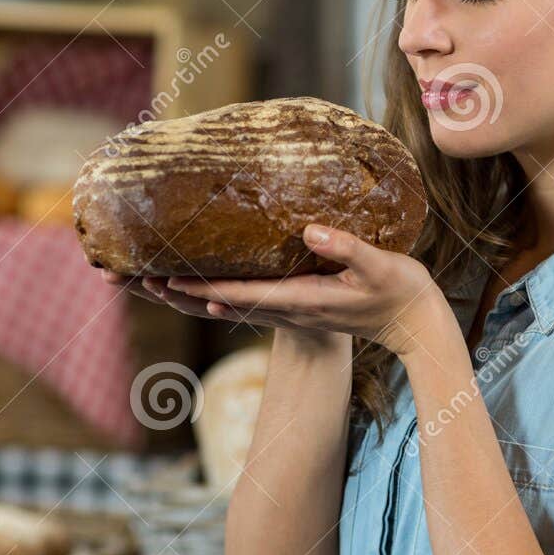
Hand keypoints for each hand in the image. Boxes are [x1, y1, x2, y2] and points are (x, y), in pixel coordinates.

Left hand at [136, 224, 451, 357]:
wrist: (414, 324)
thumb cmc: (400, 292)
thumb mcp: (378, 265)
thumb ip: (346, 247)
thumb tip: (309, 230)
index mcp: (303, 299)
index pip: (242, 295)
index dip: (204, 288)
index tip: (168, 281)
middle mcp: (290, 308)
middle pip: (224, 303)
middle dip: (183, 293)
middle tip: (139, 280)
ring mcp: (292, 309)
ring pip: (230, 304)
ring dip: (193, 295)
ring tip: (154, 282)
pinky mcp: (298, 304)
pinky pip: (247, 301)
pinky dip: (217, 295)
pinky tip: (201, 286)